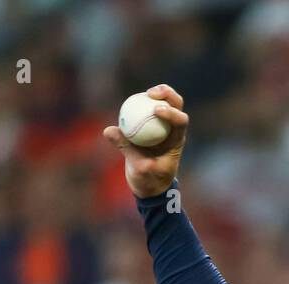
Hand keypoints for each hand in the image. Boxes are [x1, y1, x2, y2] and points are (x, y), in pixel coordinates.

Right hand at [102, 84, 189, 198]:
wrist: (149, 186)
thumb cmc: (149, 181)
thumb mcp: (138, 168)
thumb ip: (126, 149)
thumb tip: (108, 130)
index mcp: (176, 141)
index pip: (180, 121)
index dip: (171, 112)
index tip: (156, 110)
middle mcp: (172, 130)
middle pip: (176, 105)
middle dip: (168, 94)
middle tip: (151, 93)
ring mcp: (163, 126)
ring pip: (165, 102)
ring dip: (157, 93)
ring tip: (145, 93)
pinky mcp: (151, 125)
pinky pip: (147, 109)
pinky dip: (141, 103)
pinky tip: (131, 102)